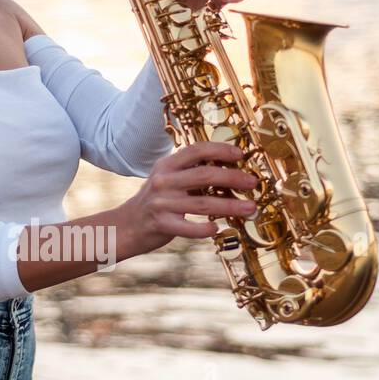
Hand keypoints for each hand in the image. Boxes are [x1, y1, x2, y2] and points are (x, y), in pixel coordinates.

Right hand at [116, 139, 258, 257]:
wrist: (126, 226)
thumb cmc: (156, 201)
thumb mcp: (167, 179)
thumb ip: (190, 172)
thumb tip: (227, 169)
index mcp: (166, 165)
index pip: (196, 150)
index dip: (220, 150)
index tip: (240, 154)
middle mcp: (163, 181)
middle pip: (204, 175)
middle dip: (233, 178)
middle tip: (252, 182)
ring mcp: (162, 203)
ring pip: (203, 203)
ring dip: (230, 206)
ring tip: (250, 208)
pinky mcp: (162, 224)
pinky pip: (188, 227)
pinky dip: (204, 229)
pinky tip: (217, 229)